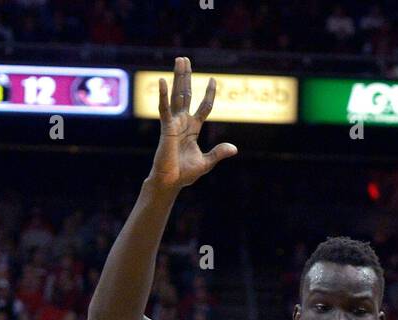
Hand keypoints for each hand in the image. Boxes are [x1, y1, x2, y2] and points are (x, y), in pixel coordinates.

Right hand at [149, 58, 237, 190]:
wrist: (171, 182)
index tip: (213, 80)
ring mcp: (174, 123)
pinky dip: (163, 95)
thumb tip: (234, 148)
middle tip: (185, 59)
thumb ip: (218, 153)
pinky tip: (162, 80)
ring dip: (178, 78)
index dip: (209, 94)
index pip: (203, 107)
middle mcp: (183, 122)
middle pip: (186, 94)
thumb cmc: (185, 174)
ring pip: (177, 96)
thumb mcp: (206, 162)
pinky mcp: (166, 128)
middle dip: (186, 77)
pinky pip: (164, 109)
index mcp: (193, 129)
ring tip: (179, 60)